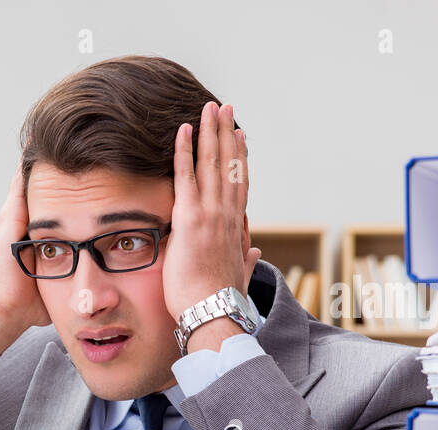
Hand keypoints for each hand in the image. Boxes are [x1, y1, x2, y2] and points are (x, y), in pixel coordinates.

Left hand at [161, 101, 261, 327]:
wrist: (214, 314)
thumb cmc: (222, 303)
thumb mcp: (239, 278)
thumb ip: (246, 262)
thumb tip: (255, 253)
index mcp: (236, 227)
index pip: (238, 184)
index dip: (239, 158)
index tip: (240, 137)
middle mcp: (227, 215)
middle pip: (229, 165)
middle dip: (226, 133)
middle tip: (224, 108)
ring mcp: (211, 214)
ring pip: (212, 163)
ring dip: (210, 132)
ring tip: (209, 107)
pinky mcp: (190, 219)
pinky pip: (186, 177)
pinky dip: (185, 151)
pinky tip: (183, 130)